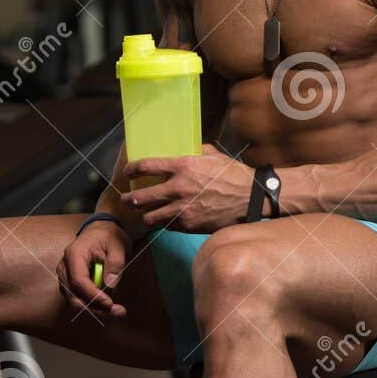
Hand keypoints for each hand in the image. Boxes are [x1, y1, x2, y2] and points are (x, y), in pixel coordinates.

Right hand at [57, 221, 131, 317]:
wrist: (100, 232)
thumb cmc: (108, 236)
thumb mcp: (117, 245)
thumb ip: (115, 264)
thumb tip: (111, 285)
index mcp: (74, 254)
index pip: (78, 280)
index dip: (93, 295)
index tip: (110, 304)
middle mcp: (65, 267)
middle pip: (73, 295)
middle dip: (95, 308)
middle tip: (118, 312)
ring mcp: (65, 276)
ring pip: (75, 300)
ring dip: (95, 309)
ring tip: (117, 310)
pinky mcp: (70, 283)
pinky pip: (78, 298)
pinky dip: (93, 305)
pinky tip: (108, 304)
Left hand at [122, 145, 254, 231]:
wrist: (249, 197)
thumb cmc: (232, 173)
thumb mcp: (211, 155)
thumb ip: (191, 153)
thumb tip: (179, 151)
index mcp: (182, 166)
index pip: (145, 166)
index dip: (131, 170)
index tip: (128, 173)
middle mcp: (178, 188)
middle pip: (139, 198)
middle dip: (128, 199)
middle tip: (126, 199)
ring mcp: (182, 209)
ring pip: (150, 217)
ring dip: (146, 214)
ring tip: (145, 212)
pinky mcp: (189, 225)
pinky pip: (167, 226)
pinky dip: (165, 223)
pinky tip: (166, 218)